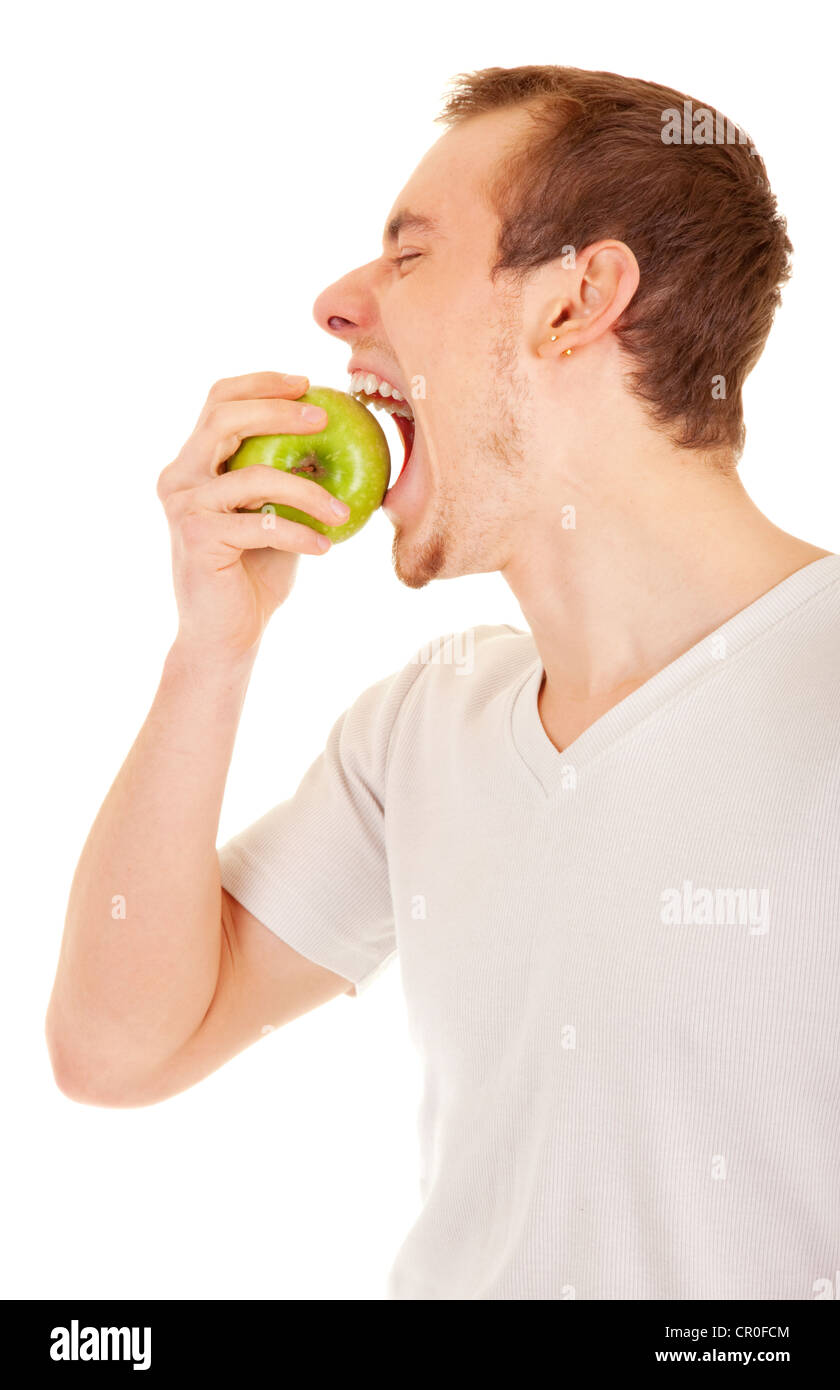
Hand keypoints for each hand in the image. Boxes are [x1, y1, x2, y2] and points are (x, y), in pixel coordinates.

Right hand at [157, 372, 348, 659]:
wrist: (226, 635)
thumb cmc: (255, 575)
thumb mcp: (278, 514)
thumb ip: (291, 478)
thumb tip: (341, 441)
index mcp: (194, 464)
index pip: (218, 401)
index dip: (261, 383)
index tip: (307, 383)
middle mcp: (180, 478)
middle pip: (224, 418)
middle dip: (278, 410)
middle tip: (324, 418)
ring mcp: (184, 506)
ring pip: (253, 475)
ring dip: (307, 490)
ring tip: (343, 512)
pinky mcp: (197, 538)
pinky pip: (260, 524)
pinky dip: (299, 533)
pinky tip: (325, 546)